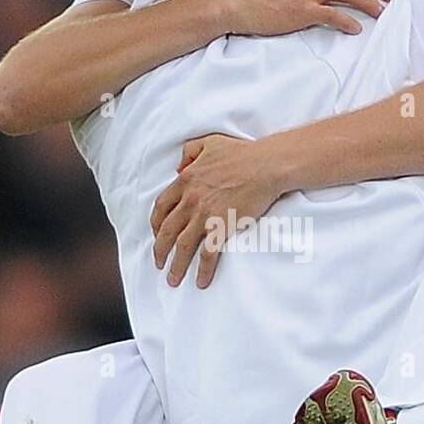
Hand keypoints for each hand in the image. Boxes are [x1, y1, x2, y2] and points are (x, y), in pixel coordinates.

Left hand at [150, 134, 283, 287]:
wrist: (267, 165)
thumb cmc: (243, 153)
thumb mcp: (209, 142)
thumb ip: (189, 152)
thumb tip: (179, 166)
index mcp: (186, 180)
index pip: (161, 207)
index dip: (156, 224)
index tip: (157, 235)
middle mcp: (190, 200)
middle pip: (167, 230)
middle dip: (160, 250)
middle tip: (159, 263)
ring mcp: (205, 215)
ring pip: (182, 246)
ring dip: (175, 266)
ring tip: (172, 280)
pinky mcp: (222, 227)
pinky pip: (208, 254)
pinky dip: (203, 270)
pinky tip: (201, 281)